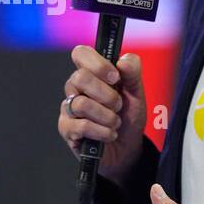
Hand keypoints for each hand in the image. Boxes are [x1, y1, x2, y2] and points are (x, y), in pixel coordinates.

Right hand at [57, 46, 146, 182]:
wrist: (127, 149)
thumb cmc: (128, 118)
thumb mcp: (136, 94)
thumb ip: (133, 73)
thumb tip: (123, 61)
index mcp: (92, 73)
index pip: (81, 54)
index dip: (97, 64)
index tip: (115, 77)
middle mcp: (76, 88)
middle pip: (80, 78)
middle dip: (107, 95)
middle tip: (118, 106)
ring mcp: (68, 108)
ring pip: (81, 104)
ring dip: (106, 117)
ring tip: (115, 123)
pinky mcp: (66, 129)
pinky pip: (81, 126)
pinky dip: (102, 132)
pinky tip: (109, 135)